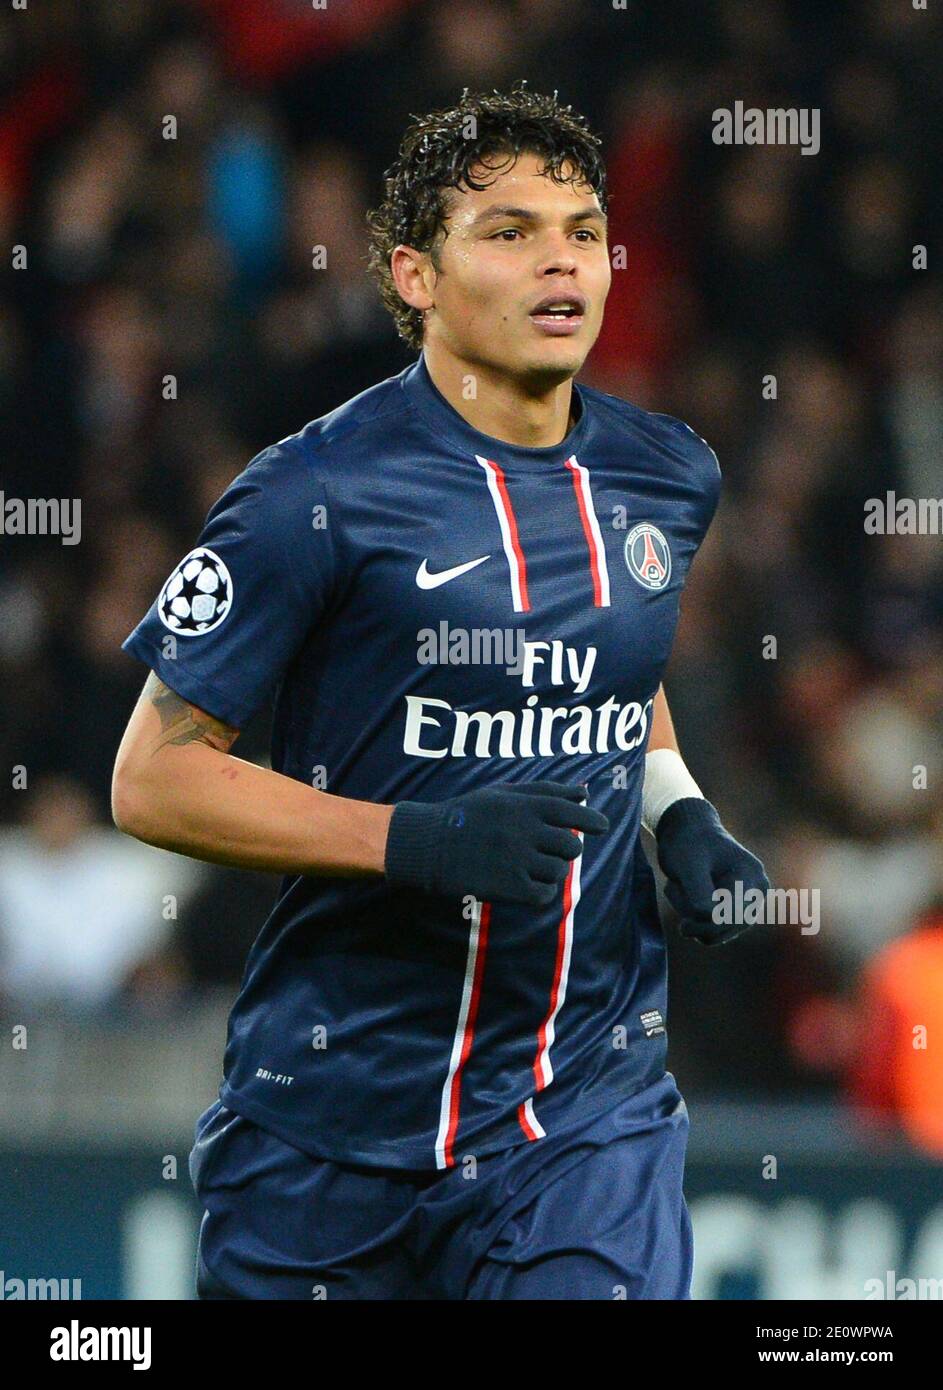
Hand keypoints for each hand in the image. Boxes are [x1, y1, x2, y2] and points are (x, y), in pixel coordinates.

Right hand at [384, 780, 608, 906]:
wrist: (428, 844)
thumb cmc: (467, 814)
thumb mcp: (502, 792)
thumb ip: (545, 791)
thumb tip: (583, 793)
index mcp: (524, 806)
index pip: (573, 813)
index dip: (591, 820)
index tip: (601, 827)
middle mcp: (525, 831)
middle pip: (571, 845)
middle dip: (564, 848)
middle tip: (546, 849)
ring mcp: (518, 860)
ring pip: (559, 871)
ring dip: (550, 870)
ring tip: (529, 865)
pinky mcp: (509, 888)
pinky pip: (544, 894)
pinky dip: (539, 891)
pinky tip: (524, 883)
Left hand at [655, 798, 769, 944]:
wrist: (687, 831)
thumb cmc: (688, 843)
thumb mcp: (688, 865)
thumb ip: (700, 893)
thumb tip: (711, 919)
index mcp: (752, 878)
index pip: (731, 918)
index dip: (703, 922)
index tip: (680, 917)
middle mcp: (757, 894)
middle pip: (724, 929)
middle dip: (693, 916)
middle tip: (673, 888)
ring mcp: (748, 905)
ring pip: (715, 934)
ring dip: (690, 917)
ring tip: (680, 888)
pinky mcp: (734, 913)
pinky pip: (711, 932)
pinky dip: (693, 918)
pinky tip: (686, 895)